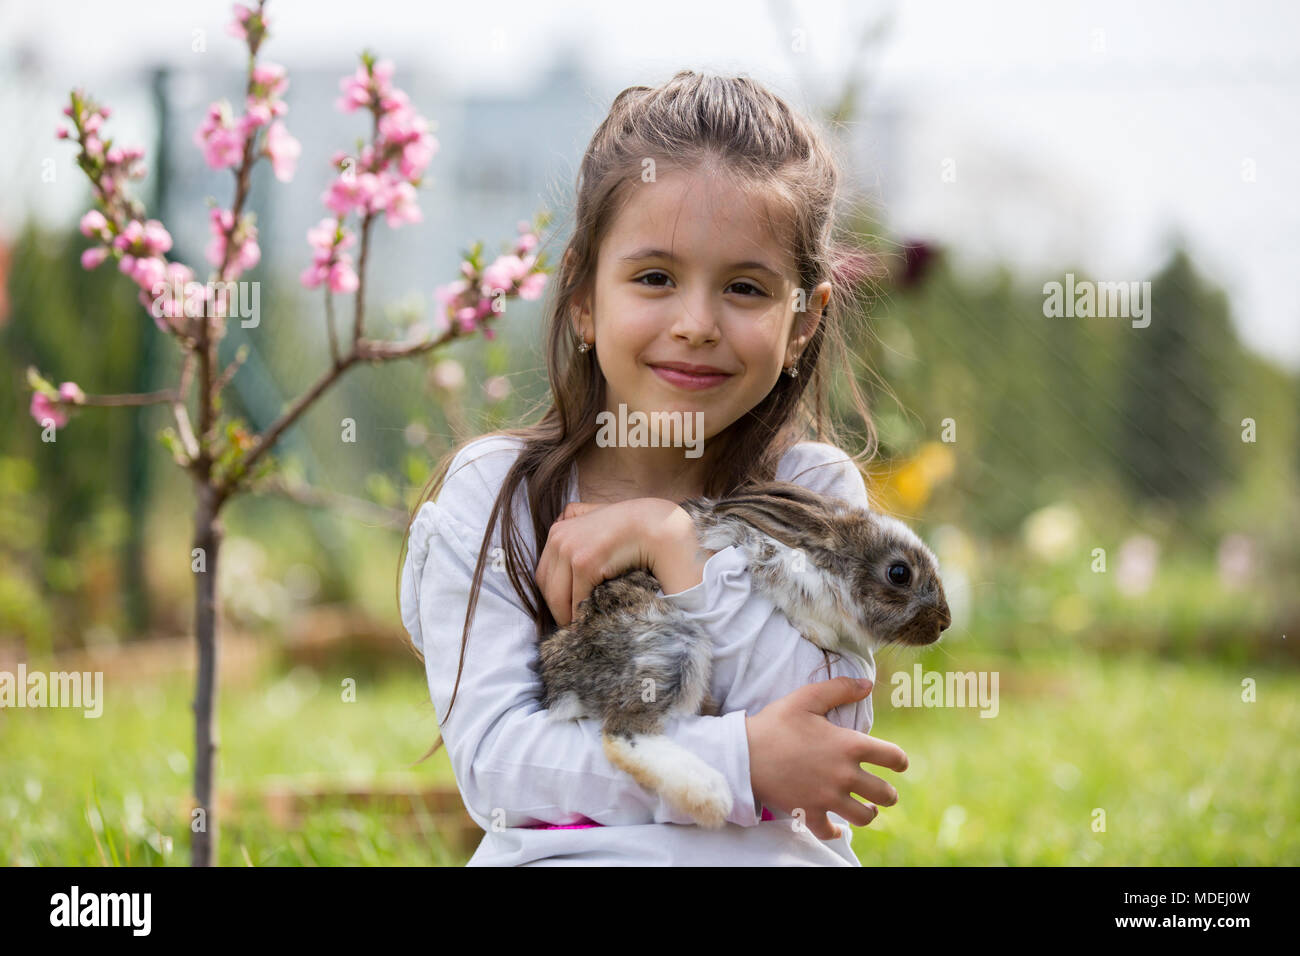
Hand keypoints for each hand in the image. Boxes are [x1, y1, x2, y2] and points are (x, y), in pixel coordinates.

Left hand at [536, 498, 682, 625]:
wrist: (653, 525)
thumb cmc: (629, 524)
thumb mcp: (595, 515)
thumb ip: (577, 520)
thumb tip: (565, 527)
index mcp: (558, 531)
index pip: (544, 574)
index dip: (553, 595)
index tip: (564, 609)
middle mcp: (559, 539)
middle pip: (546, 586)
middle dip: (557, 609)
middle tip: (570, 625)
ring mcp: (570, 551)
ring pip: (557, 597)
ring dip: (567, 616)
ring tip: (579, 628)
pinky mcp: (584, 564)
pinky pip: (576, 600)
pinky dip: (580, 616)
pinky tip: (588, 624)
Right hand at [744, 676, 907, 840]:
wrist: (744, 753)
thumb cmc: (775, 723)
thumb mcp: (807, 698)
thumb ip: (839, 689)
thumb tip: (868, 684)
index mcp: (849, 745)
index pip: (893, 757)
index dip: (900, 761)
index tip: (899, 764)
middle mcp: (845, 775)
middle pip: (885, 794)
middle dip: (889, 794)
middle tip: (885, 793)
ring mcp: (828, 797)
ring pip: (864, 816)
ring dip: (869, 814)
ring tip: (867, 809)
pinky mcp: (809, 812)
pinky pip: (829, 831)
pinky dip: (835, 832)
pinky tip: (837, 827)